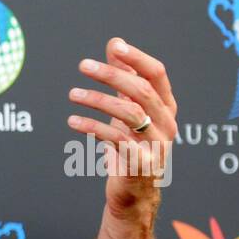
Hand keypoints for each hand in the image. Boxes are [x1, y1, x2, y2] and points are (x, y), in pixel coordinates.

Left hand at [67, 38, 177, 226]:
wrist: (134, 194)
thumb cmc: (130, 148)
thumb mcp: (128, 111)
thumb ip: (124, 79)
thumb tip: (115, 44)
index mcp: (166, 107)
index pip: (157, 74)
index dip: (137, 58)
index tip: (114, 47)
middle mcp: (166, 123)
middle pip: (141, 91)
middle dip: (111, 75)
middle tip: (84, 66)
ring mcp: (156, 145)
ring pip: (129, 113)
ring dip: (97, 100)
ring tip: (72, 94)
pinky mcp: (140, 163)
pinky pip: (115, 139)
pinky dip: (92, 127)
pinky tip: (73, 121)